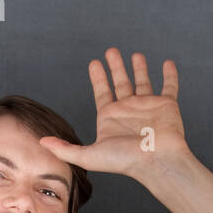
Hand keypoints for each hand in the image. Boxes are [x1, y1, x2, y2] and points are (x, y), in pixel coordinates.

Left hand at [38, 49, 188, 184]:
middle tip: (111, 51)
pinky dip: (170, 75)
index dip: (98, 78)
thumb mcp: (88, 155)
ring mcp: (148, 107)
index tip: (94, 63)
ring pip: (143, 82)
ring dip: (139, 69)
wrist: (155, 160)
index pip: (102, 93)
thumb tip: (41, 142)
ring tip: (135, 55)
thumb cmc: (124, 160)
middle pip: (120, 83)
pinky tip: (167, 63)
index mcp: (111, 118)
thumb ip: (65, 149)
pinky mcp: (167, 105)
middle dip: (115, 67)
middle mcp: (128, 110)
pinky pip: (170, 86)